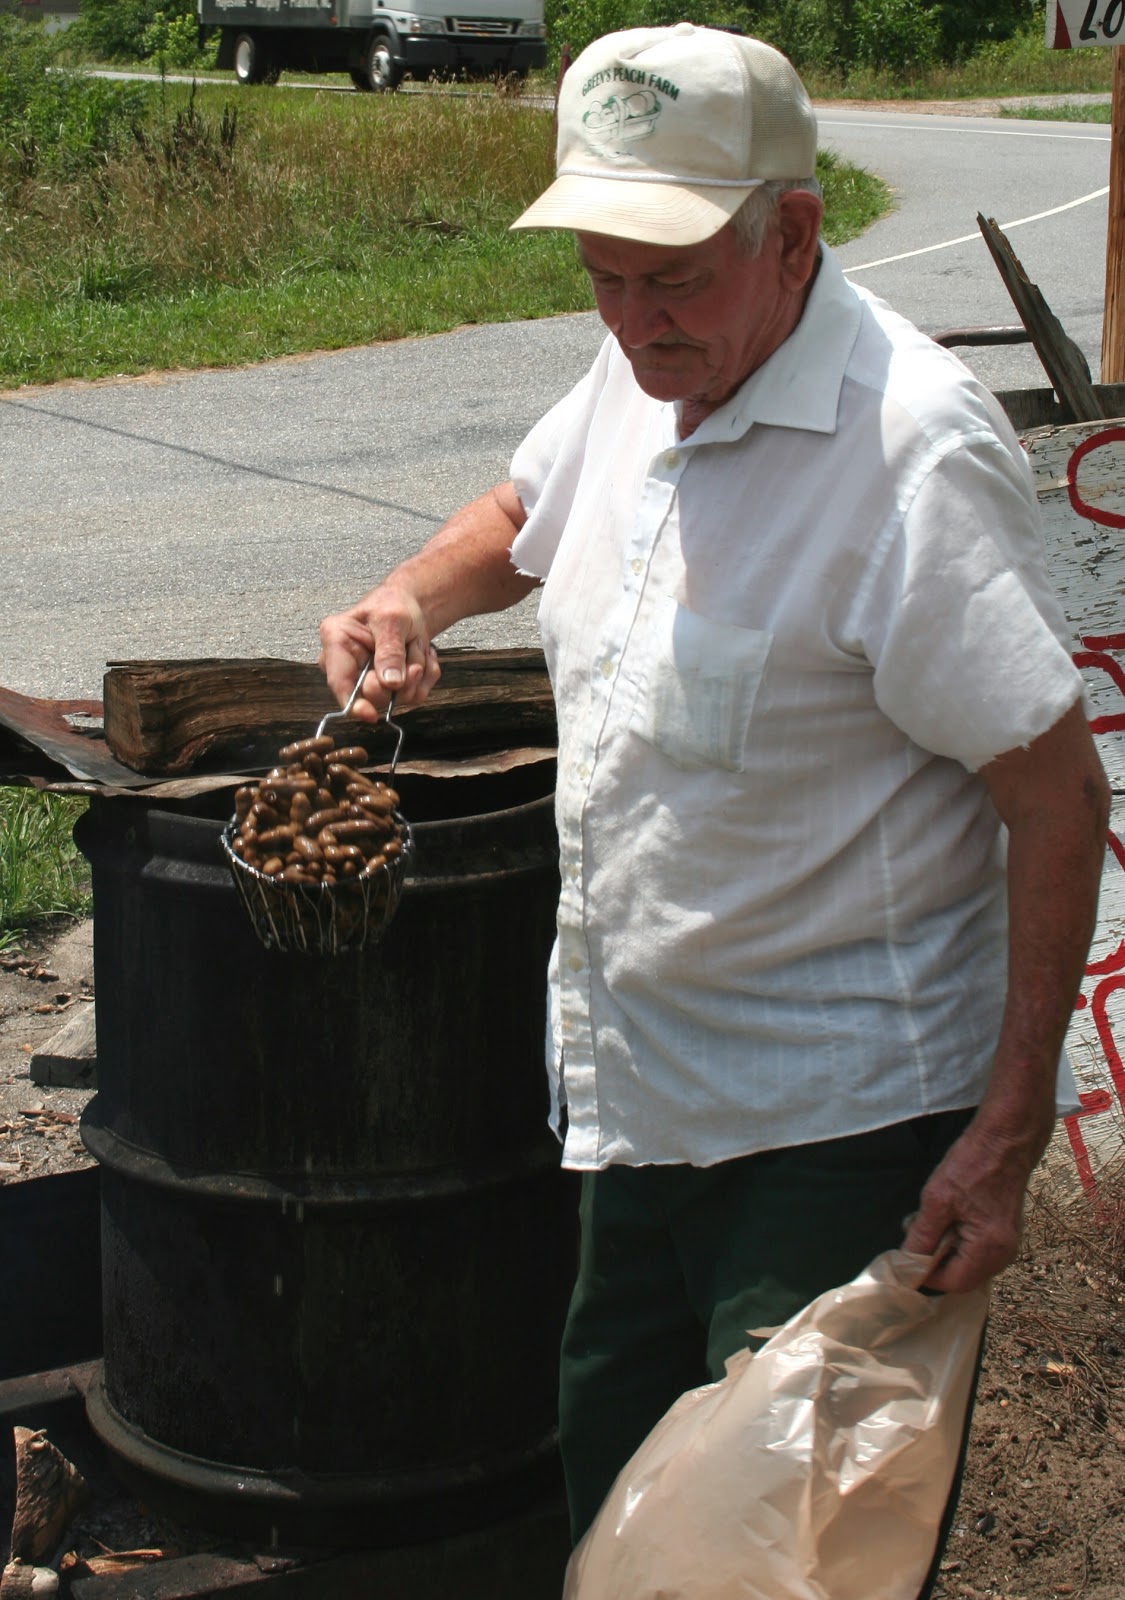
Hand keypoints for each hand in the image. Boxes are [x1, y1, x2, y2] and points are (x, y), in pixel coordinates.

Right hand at [319, 583, 441, 719]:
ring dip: (416, 672)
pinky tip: (420, 655)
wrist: (410, 607)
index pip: (339, 682)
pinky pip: (414, 695)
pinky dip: (425, 676)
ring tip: (414, 646)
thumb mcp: (392, 620)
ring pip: (398, 697)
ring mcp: (368, 680)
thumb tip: (389, 683)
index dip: (353, 703)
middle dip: (401, 678)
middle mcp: (347, 666)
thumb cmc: (392, 605)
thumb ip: (389, 651)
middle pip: (373, 694)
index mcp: (336, 642)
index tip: (370, 714)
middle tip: (414, 655)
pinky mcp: (389, 688)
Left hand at [902, 1111, 1049, 1293]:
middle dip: (936, 1264)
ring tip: (932, 1225)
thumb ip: (922, 1236)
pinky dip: (960, 1243)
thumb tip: (906, 1262)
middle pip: (963, 1278)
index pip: (953, 1283)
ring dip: (947, 1252)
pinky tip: (948, 1220)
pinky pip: (979, 1251)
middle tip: (916, 1240)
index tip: (905, 1262)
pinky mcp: (1006, 1233)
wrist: (1006, 1140)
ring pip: (970, 1265)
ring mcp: (1008, 1244)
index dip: (926, 1276)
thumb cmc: (972, 1165)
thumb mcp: (937, 1200)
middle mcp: (1004, 1254)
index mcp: (989, 1249)